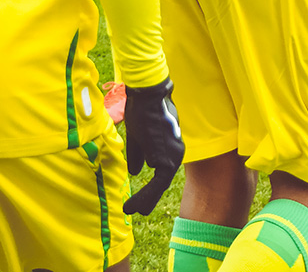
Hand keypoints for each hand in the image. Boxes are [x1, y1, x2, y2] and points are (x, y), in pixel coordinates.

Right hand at [121, 78, 183, 215]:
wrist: (148, 96)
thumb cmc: (143, 111)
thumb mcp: (138, 137)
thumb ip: (138, 155)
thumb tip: (136, 172)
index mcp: (170, 147)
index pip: (162, 173)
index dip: (150, 188)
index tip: (136, 200)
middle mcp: (176, 153)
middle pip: (162, 182)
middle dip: (148, 198)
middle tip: (133, 211)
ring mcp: (174, 156)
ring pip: (161, 185)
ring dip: (146, 200)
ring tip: (131, 211)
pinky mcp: (167, 159)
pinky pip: (157, 183)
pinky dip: (145, 196)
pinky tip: (133, 205)